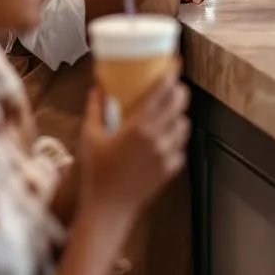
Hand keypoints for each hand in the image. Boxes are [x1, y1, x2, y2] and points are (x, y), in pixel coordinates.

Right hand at [79, 75, 189, 218]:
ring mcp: (166, 154)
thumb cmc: (96, 173)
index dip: (171, 76)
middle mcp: (156, 137)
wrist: (108, 210)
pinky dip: (176, 141)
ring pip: (184, 125)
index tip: (174, 64)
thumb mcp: (90, 137)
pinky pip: (181, 148)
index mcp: (137, 126)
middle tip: (174, 87)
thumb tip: (98, 87)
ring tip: (171, 114)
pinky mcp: (171, 169)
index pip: (161, 93)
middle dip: (180, 92)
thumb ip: (95, 109)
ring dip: (179, 116)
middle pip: (178, 104)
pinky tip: (166, 139)